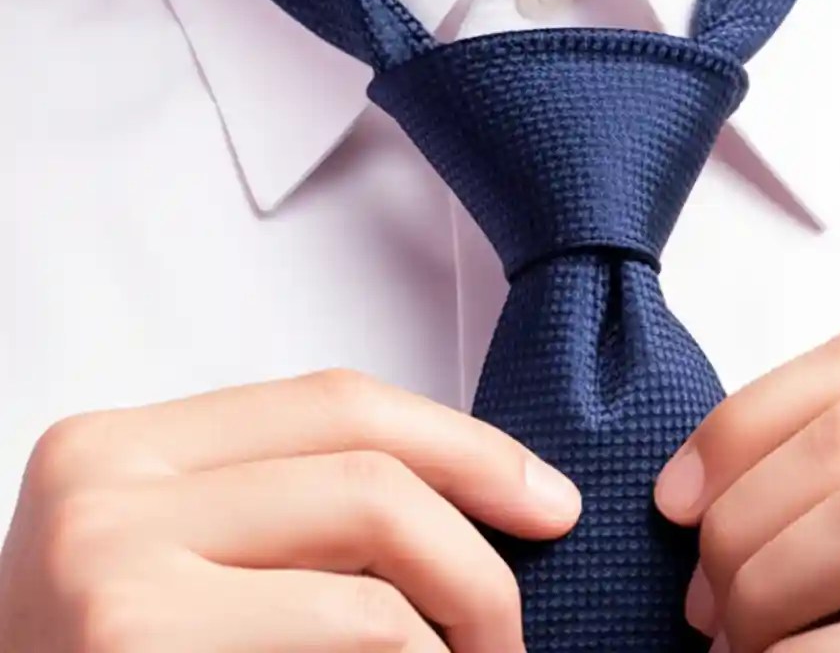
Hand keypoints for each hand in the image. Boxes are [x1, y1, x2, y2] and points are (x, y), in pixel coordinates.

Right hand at [0, 370, 581, 652]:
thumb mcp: (180, 559)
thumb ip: (288, 512)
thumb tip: (473, 501)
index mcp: (121, 446)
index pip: (338, 403)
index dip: (466, 446)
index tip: (542, 498)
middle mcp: (104, 488)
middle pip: (370, 474)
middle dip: (480, 555)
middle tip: (512, 627)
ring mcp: (111, 568)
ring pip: (373, 565)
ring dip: (458, 622)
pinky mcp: (137, 640)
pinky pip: (355, 631)